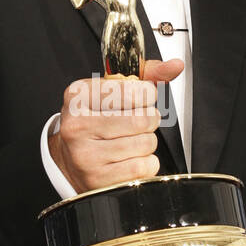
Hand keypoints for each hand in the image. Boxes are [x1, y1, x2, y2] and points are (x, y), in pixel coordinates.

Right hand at [49, 59, 183, 193]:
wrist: (70, 158)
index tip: (141, 98)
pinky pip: (143, 167)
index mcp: (78, 96)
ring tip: (130, 141)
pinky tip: (129, 159)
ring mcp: (85, 155)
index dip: (146, 95)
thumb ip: (146, 75)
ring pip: (146, 143)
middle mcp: (77, 125)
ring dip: (146, 142)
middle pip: (142, 119)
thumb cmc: (95, 120)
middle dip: (148, 120)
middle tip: (136, 122)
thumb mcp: (112, 90)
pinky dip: (145, 163)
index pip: (133, 90)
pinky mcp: (98, 179)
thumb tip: (175, 65)